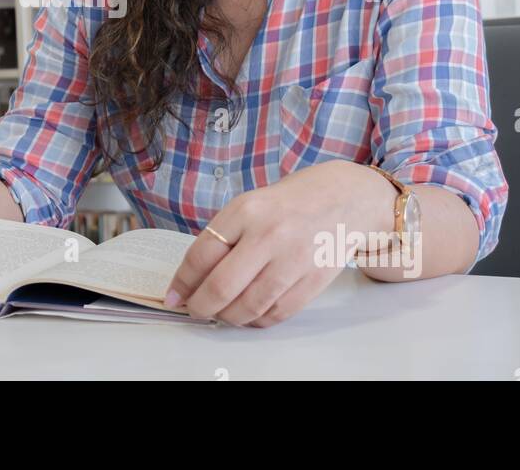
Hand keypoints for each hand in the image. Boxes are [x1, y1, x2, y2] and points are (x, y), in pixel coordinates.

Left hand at [164, 161, 364, 327]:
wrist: (345, 199)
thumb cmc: (290, 204)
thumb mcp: (250, 205)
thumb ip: (224, 237)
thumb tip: (192, 279)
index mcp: (246, 210)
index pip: (201, 255)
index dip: (182, 282)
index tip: (175, 295)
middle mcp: (269, 234)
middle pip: (221, 287)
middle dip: (200, 306)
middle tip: (195, 310)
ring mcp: (293, 259)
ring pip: (248, 307)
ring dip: (227, 317)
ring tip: (221, 313)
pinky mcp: (313, 280)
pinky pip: (276, 313)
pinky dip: (256, 320)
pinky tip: (248, 314)